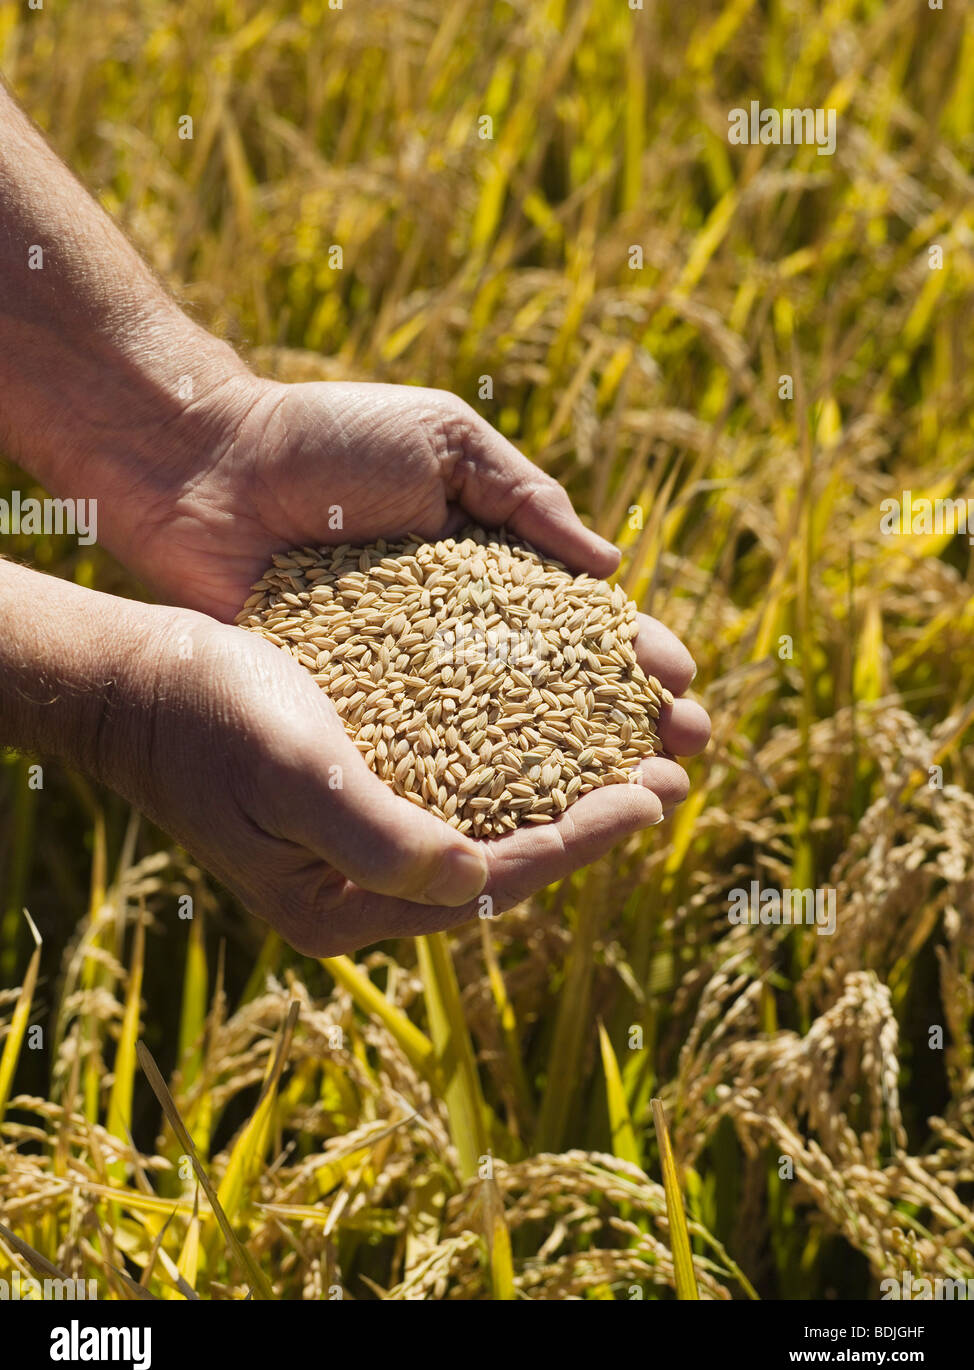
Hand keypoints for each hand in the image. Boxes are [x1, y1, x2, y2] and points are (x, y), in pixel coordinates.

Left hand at [84, 375, 707, 950]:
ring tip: (633, 801)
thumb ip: (526, 498)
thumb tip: (613, 567)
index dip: (633, 654)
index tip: (685, 687)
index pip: (578, 621)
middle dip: (623, 722)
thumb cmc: (327, 437)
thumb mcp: (444, 441)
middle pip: (554, 688)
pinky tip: (523, 819)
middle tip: (683, 760)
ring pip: (498, 733)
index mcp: (487, 565)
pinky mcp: (350, 705)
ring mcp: (404, 675)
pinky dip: (470, 785)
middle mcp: (455, 630)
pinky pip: (417, 752)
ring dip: (567, 768)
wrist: (205, 466)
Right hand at [88, 602, 701, 956]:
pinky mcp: (367, 788)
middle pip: (505, 860)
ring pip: (493, 821)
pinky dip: (518, 758)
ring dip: (566, 787)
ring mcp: (366, 838)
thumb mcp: (295, 779)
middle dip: (590, 819)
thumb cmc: (214, 721)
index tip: (652, 797)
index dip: (578, 841)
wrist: (144, 680)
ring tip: (637, 751)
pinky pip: (462, 783)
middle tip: (671, 776)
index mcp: (347, 906)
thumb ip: (382, 842)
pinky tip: (561, 725)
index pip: (493, 884)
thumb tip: (480, 883)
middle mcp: (365, 885)